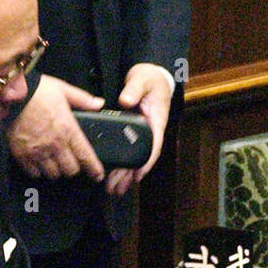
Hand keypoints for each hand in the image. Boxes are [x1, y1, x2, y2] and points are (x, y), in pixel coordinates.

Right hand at [8, 75, 105, 181]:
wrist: (10, 93)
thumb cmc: (37, 91)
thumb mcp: (64, 90)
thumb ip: (83, 100)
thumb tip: (99, 104)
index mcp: (69, 130)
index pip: (86, 156)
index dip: (94, 170)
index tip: (97, 175)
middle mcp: (55, 144)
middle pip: (70, 170)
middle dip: (72, 168)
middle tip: (70, 162)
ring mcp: (38, 151)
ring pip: (53, 174)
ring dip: (56, 170)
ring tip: (54, 162)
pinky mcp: (22, 155)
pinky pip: (34, 173)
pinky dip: (38, 171)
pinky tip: (38, 162)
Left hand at [104, 63, 173, 195]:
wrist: (152, 77)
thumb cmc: (149, 79)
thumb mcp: (142, 80)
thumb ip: (133, 90)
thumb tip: (125, 101)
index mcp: (155, 121)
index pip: (153, 146)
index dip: (146, 163)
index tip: (137, 176)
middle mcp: (150, 132)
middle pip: (141, 159)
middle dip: (129, 176)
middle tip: (116, 189)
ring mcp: (142, 134)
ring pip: (134, 159)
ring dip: (124, 176)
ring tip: (113, 190)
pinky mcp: (133, 133)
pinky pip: (128, 153)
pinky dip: (121, 165)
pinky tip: (112, 176)